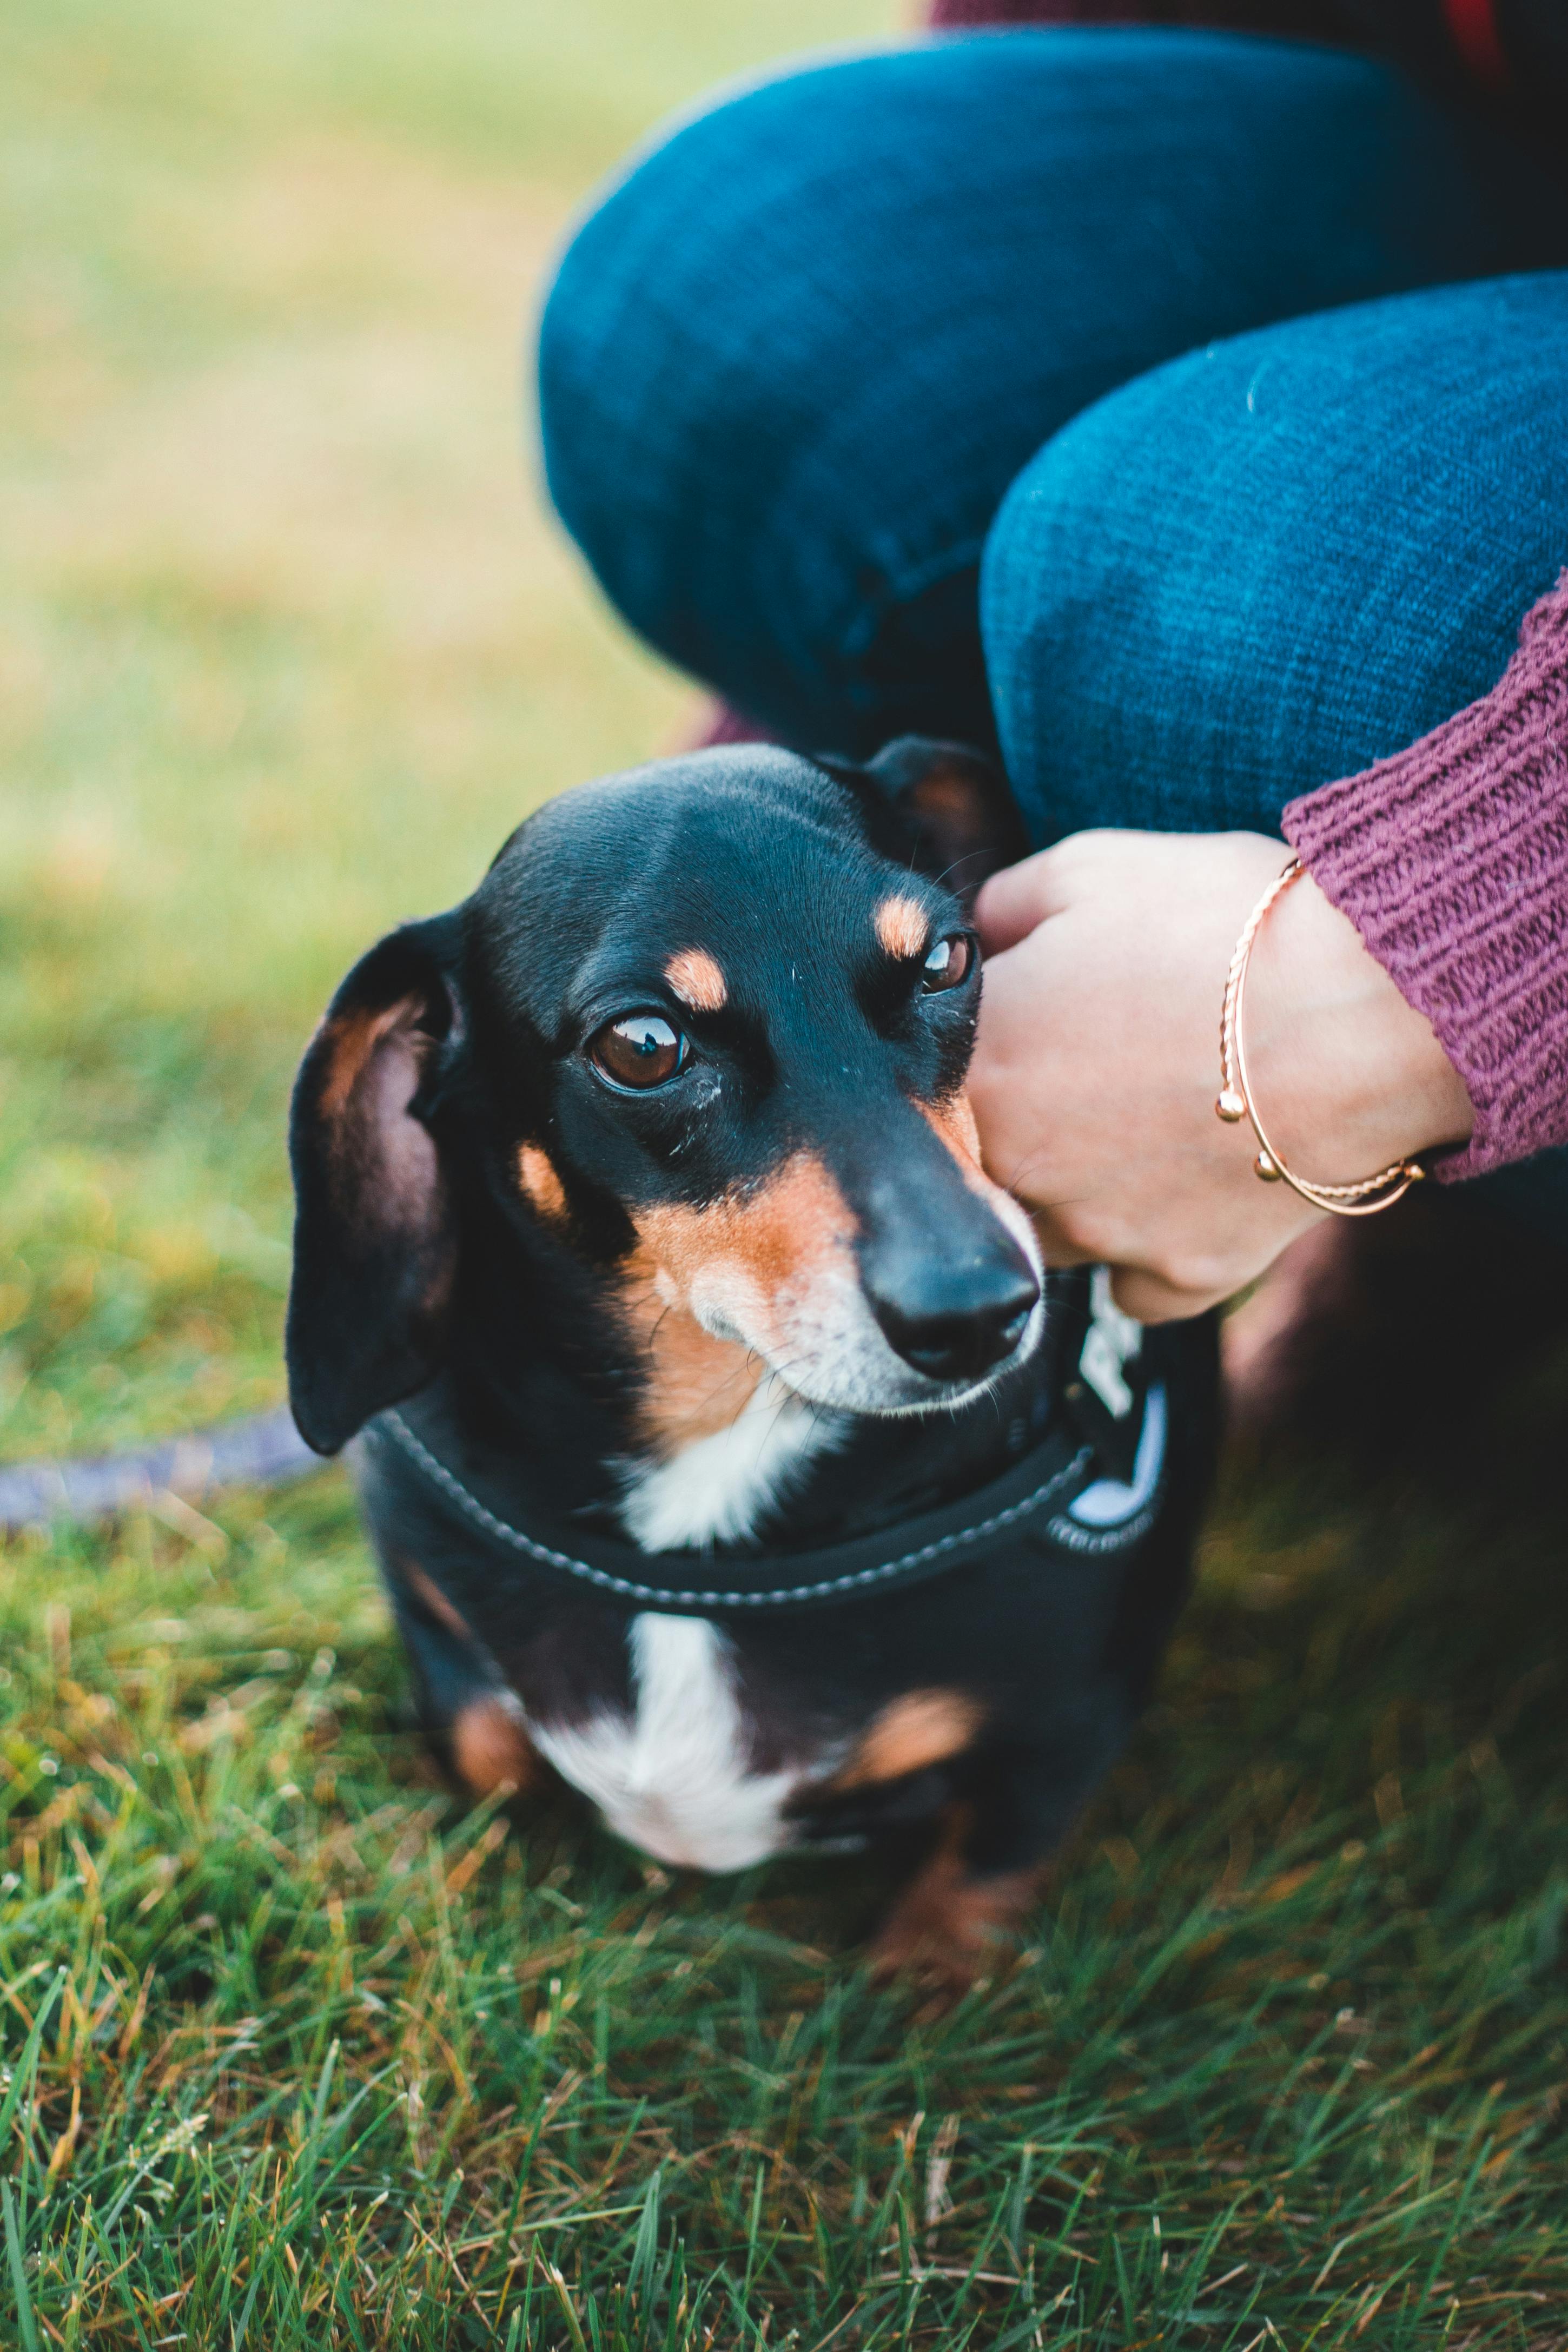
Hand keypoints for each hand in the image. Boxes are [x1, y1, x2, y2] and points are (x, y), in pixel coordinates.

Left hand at [969, 830, 1473, 1321]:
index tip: (1027, 1019)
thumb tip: (973, 937)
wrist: (1365, 1010)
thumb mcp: (1090, 870)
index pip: (928, 1077)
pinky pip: (1137, 1283)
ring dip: (1077, 1191)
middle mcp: (1019, 1169)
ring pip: (1049, 1232)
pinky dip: (1153, 1248)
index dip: (981, 1044)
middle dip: (1024, 1124)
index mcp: (979, 1067)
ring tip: (1143, 1127)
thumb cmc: (1223, 925)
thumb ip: (1001, 907)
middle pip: (984, 1164)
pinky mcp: (1179, 1277)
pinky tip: (1188, 1190)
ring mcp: (1099, 1233)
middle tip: (1093, 1073)